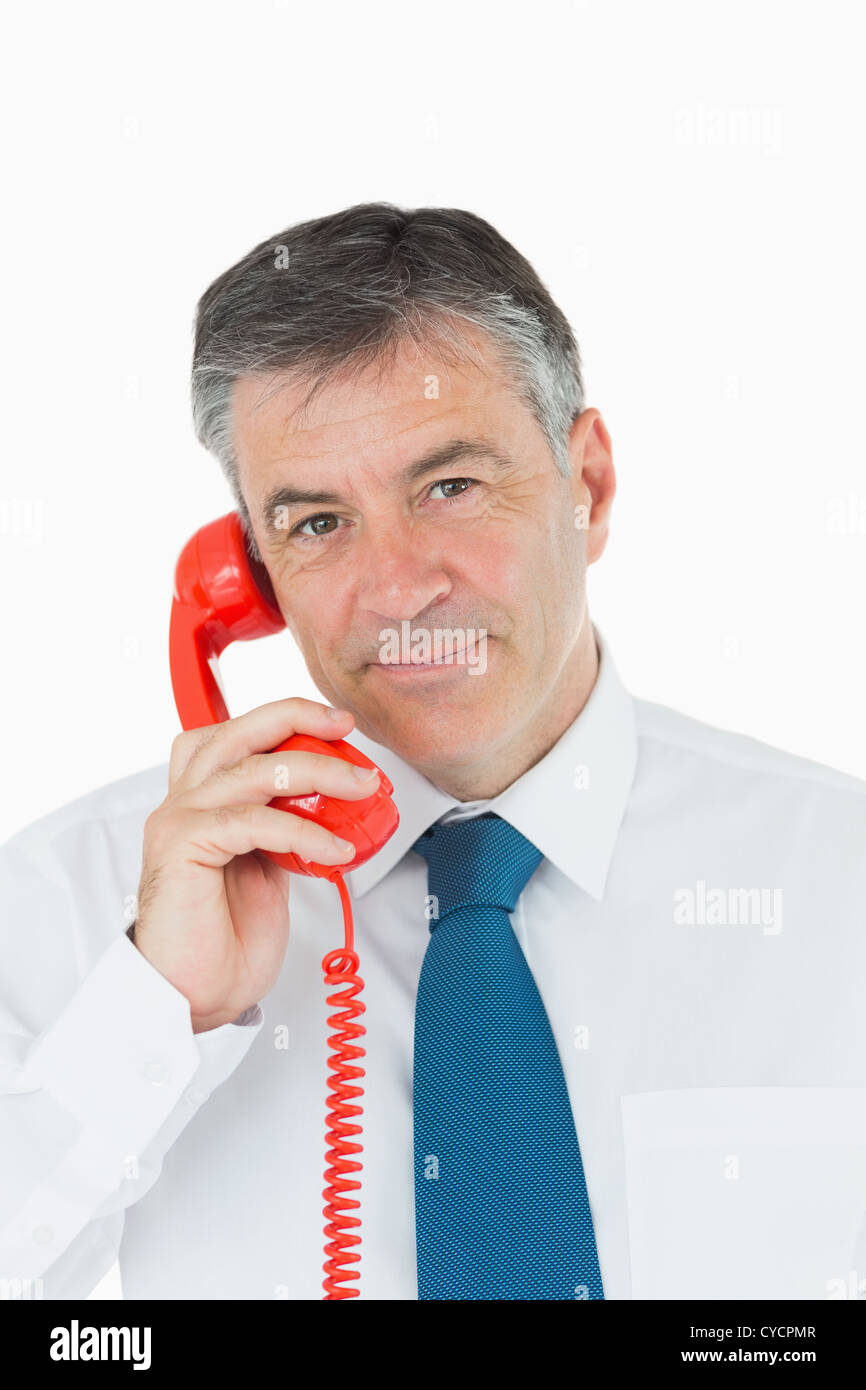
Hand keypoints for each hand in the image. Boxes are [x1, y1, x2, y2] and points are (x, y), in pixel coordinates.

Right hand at [133, 699, 376, 1031]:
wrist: (193, 994)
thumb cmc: (223, 939)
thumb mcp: (267, 865)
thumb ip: (282, 826)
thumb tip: (330, 803)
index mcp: (201, 799)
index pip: (234, 733)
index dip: (284, 718)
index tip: (335, 725)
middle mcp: (184, 801)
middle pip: (238, 732)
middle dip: (297, 719)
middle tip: (344, 729)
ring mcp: (179, 820)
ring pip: (253, 770)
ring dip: (318, 773)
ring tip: (360, 790)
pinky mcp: (184, 846)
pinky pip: (255, 821)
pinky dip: (305, 830)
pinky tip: (336, 848)